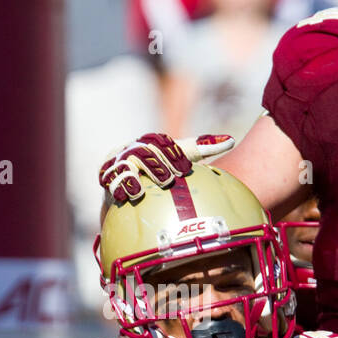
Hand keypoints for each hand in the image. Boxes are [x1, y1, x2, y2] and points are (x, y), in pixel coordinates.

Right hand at [98, 133, 234, 203]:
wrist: (129, 186)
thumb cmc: (159, 169)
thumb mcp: (180, 158)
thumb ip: (202, 148)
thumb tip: (231, 140)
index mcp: (152, 142)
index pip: (162, 143)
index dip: (172, 154)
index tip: (185, 169)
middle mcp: (133, 148)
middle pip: (142, 152)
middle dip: (154, 165)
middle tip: (166, 180)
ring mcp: (118, 162)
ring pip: (123, 165)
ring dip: (131, 178)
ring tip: (139, 191)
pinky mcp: (107, 177)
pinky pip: (110, 181)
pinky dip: (117, 188)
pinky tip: (124, 198)